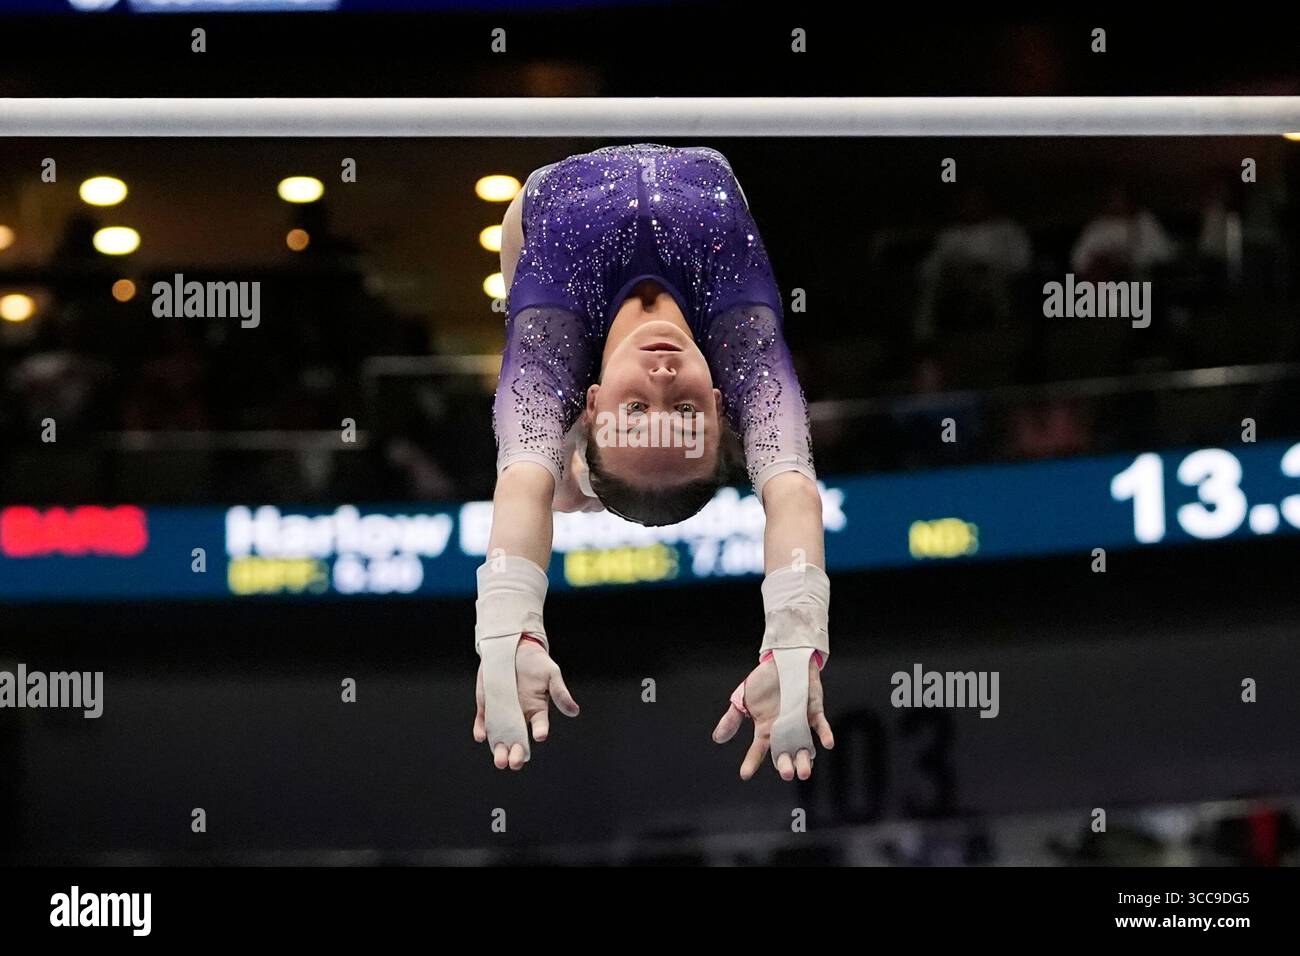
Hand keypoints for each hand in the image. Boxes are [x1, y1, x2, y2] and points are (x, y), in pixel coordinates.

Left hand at [473, 636, 579, 770]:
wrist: (513, 648)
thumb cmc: (536, 662)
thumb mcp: (551, 674)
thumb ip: (560, 693)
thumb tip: (575, 711)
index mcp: (537, 710)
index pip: (539, 726)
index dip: (540, 731)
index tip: (540, 735)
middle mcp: (520, 716)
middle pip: (518, 739)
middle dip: (517, 753)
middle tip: (515, 762)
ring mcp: (502, 712)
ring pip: (500, 736)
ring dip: (499, 749)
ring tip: (500, 761)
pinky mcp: (487, 706)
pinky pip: (483, 722)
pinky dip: (481, 730)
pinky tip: (481, 736)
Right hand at [712, 653, 832, 780]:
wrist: (783, 660)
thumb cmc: (763, 681)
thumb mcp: (743, 699)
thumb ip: (732, 719)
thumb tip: (717, 739)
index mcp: (766, 730)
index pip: (758, 750)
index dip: (751, 762)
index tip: (745, 774)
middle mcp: (784, 731)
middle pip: (786, 754)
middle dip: (786, 766)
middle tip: (786, 774)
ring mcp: (801, 723)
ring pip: (805, 746)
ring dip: (805, 760)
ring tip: (804, 772)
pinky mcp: (814, 711)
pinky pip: (821, 726)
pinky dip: (825, 735)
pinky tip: (826, 744)